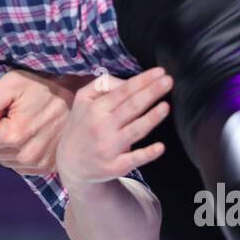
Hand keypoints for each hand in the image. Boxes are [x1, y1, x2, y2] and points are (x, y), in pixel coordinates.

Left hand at [0, 69, 81, 174]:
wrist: (77, 102)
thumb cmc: (44, 89)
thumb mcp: (13, 82)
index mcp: (14, 135)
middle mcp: (24, 155)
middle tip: (0, 122)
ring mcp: (36, 164)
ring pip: (4, 161)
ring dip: (3, 147)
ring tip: (14, 129)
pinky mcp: (46, 168)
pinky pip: (19, 166)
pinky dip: (16, 155)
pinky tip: (25, 140)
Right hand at [55, 67, 172, 189]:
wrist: (70, 163)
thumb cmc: (83, 125)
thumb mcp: (83, 100)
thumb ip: (104, 85)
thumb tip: (129, 82)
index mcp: (95, 108)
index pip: (123, 91)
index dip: (142, 81)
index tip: (160, 72)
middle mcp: (102, 126)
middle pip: (131, 107)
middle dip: (151, 92)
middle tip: (168, 81)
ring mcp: (109, 147)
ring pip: (135, 130)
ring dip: (152, 118)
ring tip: (166, 106)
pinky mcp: (115, 166)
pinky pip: (134, 159)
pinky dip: (147, 154)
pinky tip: (160, 146)